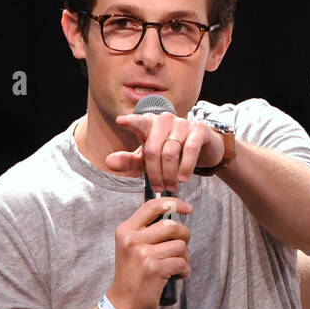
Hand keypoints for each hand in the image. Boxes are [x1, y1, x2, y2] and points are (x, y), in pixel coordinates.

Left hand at [107, 111, 223, 191]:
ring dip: (170, 174)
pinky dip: (186, 167)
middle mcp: (164, 120)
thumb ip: (128, 161)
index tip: (120, 122)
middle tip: (159, 188)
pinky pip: (190, 150)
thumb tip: (109, 162)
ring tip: (171, 187)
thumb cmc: (168, 153)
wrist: (200, 148)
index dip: (130, 122)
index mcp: (148, 124)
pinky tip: (183, 178)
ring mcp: (182, 123)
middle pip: (153, 150)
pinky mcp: (198, 129)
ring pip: (170, 153)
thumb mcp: (147, 159)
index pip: (137, 122)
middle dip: (155, 173)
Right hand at [107, 194, 192, 308]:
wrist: (122, 305)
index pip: (153, 206)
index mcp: (126, 230)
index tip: (187, 208)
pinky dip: (185, 270)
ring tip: (178, 265)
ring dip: (185, 256)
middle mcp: (133, 240)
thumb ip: (144, 229)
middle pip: (172, 225)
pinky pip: (181, 262)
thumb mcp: (129, 247)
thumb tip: (167, 207)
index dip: (174, 203)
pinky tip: (178, 276)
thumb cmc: (131, 276)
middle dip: (184, 236)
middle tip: (181, 248)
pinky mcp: (155, 269)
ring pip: (180, 245)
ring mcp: (144, 254)